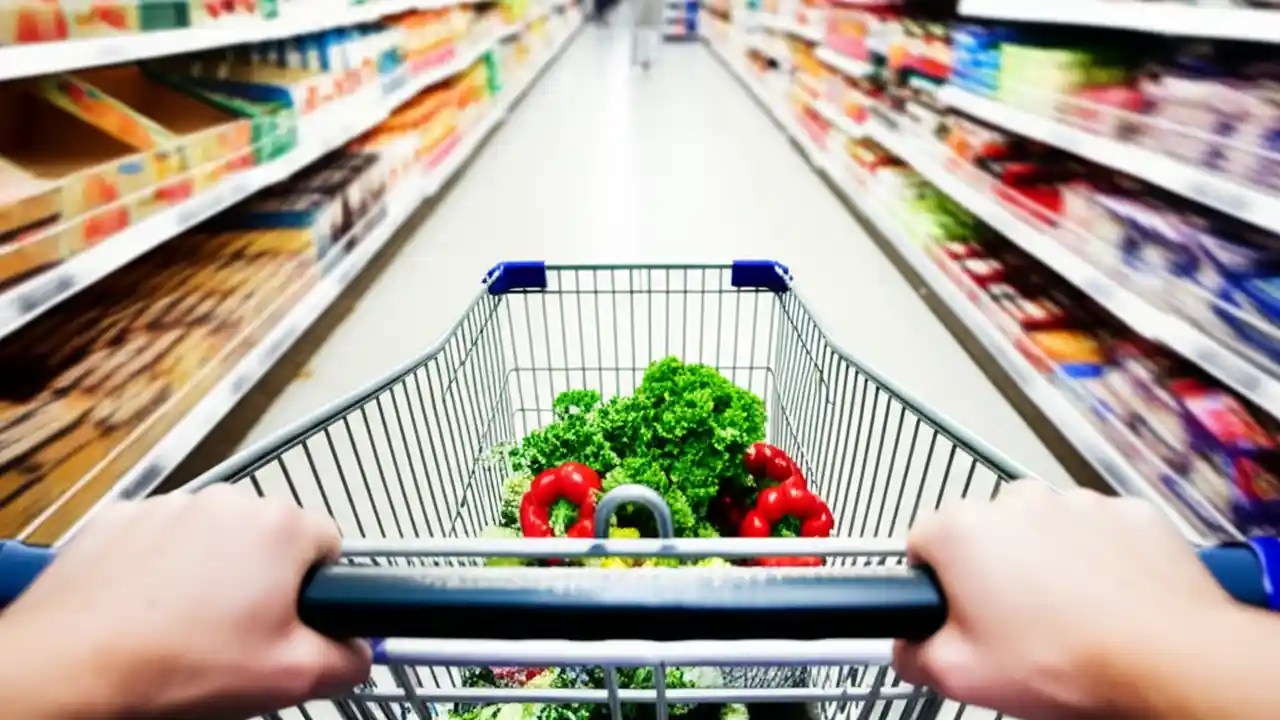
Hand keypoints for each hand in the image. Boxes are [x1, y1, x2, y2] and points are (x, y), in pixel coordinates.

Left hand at [0, 485, 370, 718]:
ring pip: (214, 540)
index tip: (296, 621)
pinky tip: (148, 615)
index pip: (330, 544)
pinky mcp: (119, 520)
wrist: (71, 668)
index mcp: (279, 527)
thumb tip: (360, 653)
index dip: (318, 588)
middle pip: (269, 540)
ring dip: (211, 575)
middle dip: (263, 582)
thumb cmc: (179, 665)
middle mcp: (228, 501)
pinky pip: (160, 542)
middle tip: (241, 636)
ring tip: (187, 630)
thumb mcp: (291, 677)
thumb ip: (349, 659)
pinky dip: (160, 572)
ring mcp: (168, 506)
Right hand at [893, 483, 1245, 718]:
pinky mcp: (1129, 514)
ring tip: (1067, 621)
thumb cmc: (1068, 662)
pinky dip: (1098, 563)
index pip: (921, 544)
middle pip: (985, 536)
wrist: (1169, 660)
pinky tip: (1107, 605)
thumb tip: (906, 648)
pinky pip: (1099, 535)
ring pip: (1043, 533)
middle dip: (992, 574)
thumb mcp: (959, 676)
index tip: (956, 616)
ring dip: (1046, 566)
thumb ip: (911, 654)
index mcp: (963, 529)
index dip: (935, 587)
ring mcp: (1078, 503)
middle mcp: (1017, 501)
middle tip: (1014, 628)